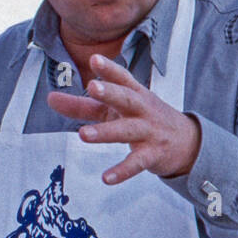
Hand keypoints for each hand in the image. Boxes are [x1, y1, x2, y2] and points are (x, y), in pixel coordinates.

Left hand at [47, 54, 200, 184]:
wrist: (187, 142)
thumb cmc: (143, 119)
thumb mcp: (114, 110)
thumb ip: (82, 105)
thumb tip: (50, 98)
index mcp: (134, 94)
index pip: (122, 79)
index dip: (109, 69)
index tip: (95, 58)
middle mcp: (142, 110)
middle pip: (127, 99)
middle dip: (111, 92)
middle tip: (93, 86)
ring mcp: (149, 132)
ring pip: (127, 130)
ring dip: (106, 132)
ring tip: (83, 134)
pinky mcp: (152, 155)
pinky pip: (136, 163)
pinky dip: (122, 171)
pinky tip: (106, 178)